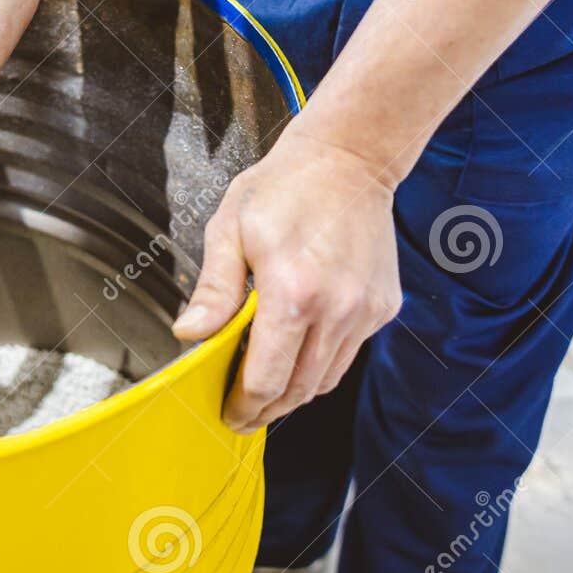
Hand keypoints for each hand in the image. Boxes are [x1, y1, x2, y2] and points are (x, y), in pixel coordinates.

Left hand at [172, 131, 402, 432]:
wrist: (348, 159)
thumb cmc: (284, 187)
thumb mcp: (230, 229)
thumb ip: (214, 290)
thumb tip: (190, 334)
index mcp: (292, 293)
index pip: (267, 378)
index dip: (245, 403)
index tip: (230, 412)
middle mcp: (336, 309)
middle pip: (299, 388)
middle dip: (268, 408)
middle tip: (244, 412)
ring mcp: (364, 311)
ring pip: (327, 378)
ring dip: (296, 390)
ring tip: (267, 388)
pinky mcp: (382, 307)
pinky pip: (349, 352)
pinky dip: (322, 361)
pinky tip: (299, 349)